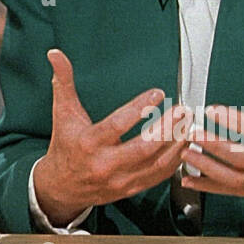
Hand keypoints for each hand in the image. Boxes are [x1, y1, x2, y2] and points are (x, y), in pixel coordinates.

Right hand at [33, 48, 189, 224]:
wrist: (61, 186)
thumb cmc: (65, 145)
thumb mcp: (62, 112)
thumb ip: (63, 82)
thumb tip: (55, 54)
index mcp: (89, 143)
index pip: (117, 125)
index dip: (139, 108)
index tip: (157, 93)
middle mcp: (105, 164)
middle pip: (143, 148)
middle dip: (167, 128)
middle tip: (182, 110)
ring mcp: (120, 180)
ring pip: (155, 164)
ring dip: (176, 144)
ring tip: (188, 124)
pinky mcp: (131, 189)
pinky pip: (158, 176)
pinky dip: (175, 160)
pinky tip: (184, 144)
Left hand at [180, 34, 243, 197]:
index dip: (233, 120)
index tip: (211, 110)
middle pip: (242, 156)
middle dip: (214, 146)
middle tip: (191, 134)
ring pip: (236, 179)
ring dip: (207, 168)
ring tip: (186, 155)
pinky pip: (235, 192)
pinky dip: (211, 187)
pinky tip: (190, 178)